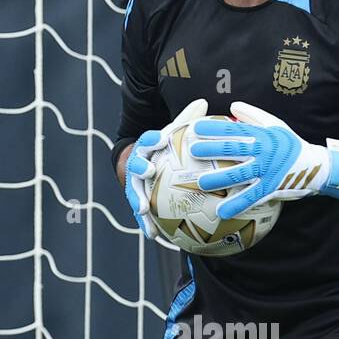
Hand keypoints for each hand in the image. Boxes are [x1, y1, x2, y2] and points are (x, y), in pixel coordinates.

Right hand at [124, 98, 207, 236]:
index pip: (147, 140)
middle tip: (148, 170)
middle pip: (136, 165)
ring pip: (134, 192)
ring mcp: (135, 184)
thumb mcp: (174, 134)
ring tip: (143, 209)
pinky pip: (141, 215)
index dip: (153, 138)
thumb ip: (187, 121)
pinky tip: (154, 236)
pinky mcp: (137, 201)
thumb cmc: (164, 148)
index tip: (161, 137)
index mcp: (147, 148)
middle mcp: (137, 165)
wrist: (143, 164)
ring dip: (137, 200)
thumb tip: (203, 102)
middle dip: (140, 167)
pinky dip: (146, 225)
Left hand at [189, 101, 338, 218]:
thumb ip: (253, 115)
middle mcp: (262, 151)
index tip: (195, 128)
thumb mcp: (275, 125)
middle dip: (211, 149)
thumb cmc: (290, 144)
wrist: (315, 166)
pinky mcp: (271, 188)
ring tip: (200, 182)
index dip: (214, 128)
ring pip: (238, 174)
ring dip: (218, 179)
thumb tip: (233, 105)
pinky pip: (251, 197)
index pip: (233, 129)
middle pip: (232, 149)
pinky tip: (221, 211)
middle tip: (192, 151)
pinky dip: (236, 205)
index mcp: (260, 135)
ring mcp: (266, 170)